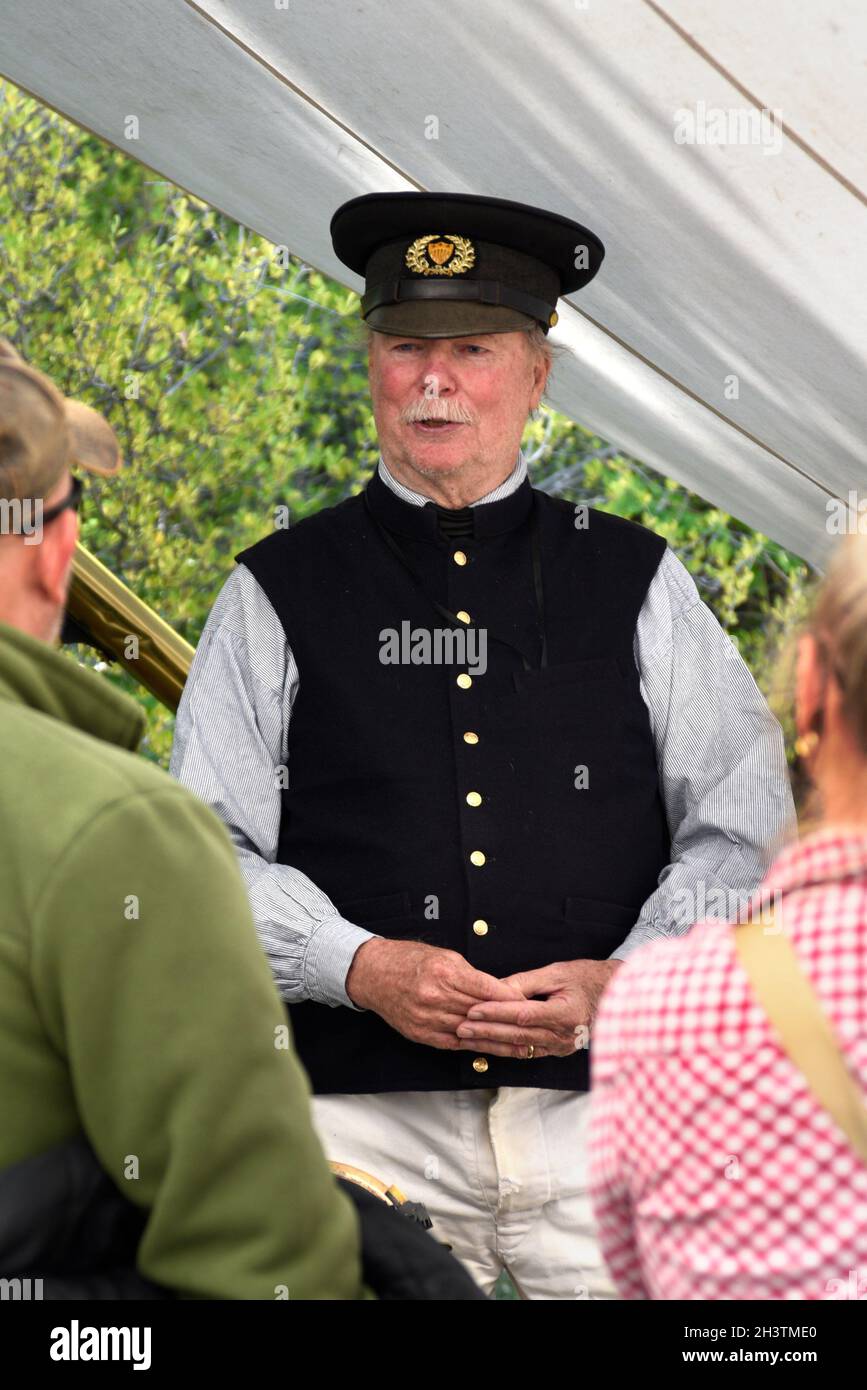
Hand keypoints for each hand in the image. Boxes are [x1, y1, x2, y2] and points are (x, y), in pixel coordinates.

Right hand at [346, 938, 526, 1049]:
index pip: (487, 989)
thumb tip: (496, 990)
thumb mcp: (444, 955)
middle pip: (482, 1013)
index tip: (530, 1005)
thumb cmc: (409, 959)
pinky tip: (492, 1049)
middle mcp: (436, 997)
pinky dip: (474, 1046)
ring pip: (471, 1033)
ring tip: (522, 1047)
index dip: (511, 999)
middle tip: (534, 1028)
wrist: (372, 973)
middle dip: (509, 1021)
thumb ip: (470, 975)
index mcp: (445, 972)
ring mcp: (427, 1018)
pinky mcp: (421, 1033)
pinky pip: (453, 1043)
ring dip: (497, 1040)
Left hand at [454, 958, 622, 1059]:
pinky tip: (488, 1045)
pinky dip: (506, 1048)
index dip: (496, 1012)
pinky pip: (528, 1051)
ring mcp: (561, 1046)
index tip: (473, 1009)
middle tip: (461, 1026)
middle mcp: (563, 1035)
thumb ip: (526, 982)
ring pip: (519, 1046)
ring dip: (491, 1043)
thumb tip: (496, 988)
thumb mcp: (557, 972)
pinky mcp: (558, 1050)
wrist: (615, 995)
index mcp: (565, 1013)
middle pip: (518, 1034)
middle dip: (486, 1031)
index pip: (523, 1014)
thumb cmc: (587, 979)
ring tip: (467, 1038)